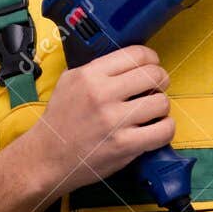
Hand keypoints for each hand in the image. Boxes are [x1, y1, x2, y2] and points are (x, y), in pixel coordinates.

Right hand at [22, 45, 173, 191]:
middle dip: (161, 81)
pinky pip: (163, 131)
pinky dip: (165, 129)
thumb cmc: (60, 121)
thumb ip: (96, 69)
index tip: (152, 65)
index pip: (136, 54)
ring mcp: (114, 120)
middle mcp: (102, 94)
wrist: (47, 157)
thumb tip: (126, 61)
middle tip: (156, 89)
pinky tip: (155, 129)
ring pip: (161, 102)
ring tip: (152, 112)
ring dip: (161, 107)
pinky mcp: (123, 145)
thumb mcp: (68, 82)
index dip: (151, 58)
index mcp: (89, 75)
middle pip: (154, 75)